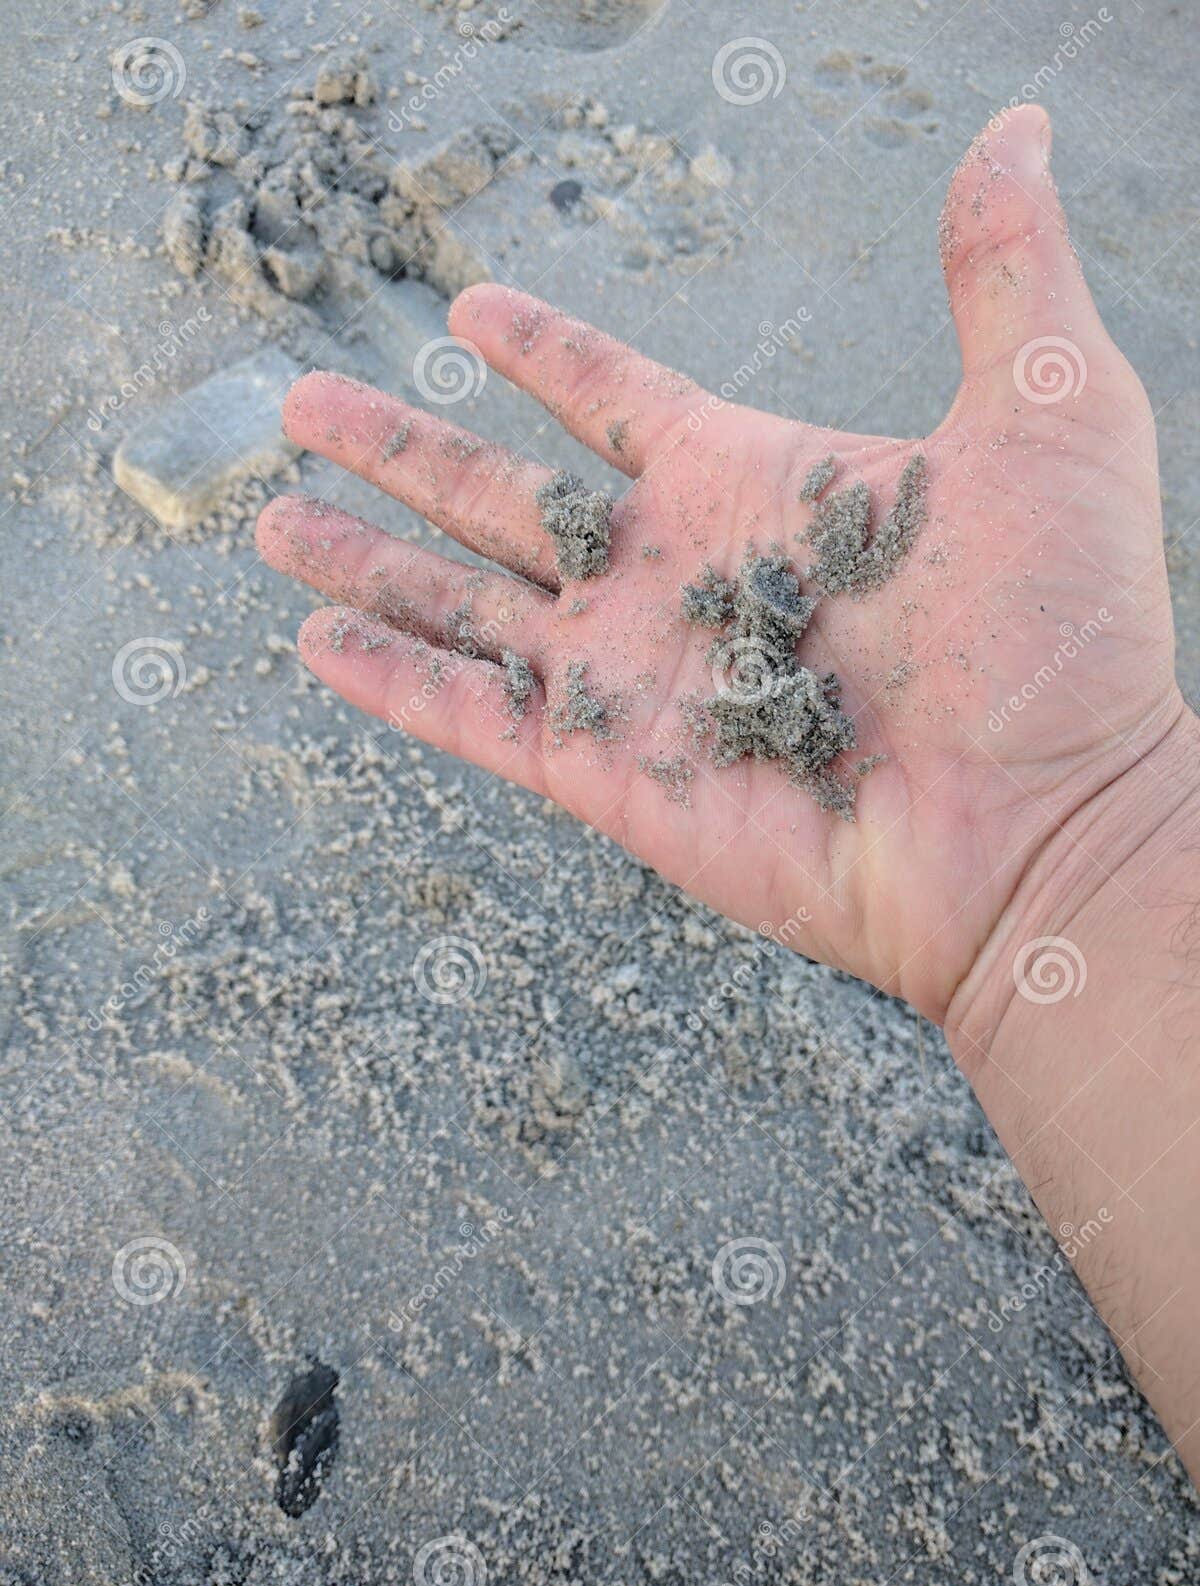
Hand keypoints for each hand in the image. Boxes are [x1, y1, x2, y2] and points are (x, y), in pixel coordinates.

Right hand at [256, 105, 1186, 1024]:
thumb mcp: (1048, 414)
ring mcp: (630, 675)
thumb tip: (1013, 130)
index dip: (542, 354)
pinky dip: (393, 682)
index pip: (614, 399)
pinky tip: (318, 644)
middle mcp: (671, 574)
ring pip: (461, 603)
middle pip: (500, 496)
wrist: (1040, 825)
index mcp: (750, 480)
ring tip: (274, 524)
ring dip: (368, 561)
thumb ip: (1004, 273)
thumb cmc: (1059, 636)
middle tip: (308, 403)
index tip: (470, 310)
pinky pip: (470, 715)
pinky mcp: (605, 768)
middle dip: (401, 451)